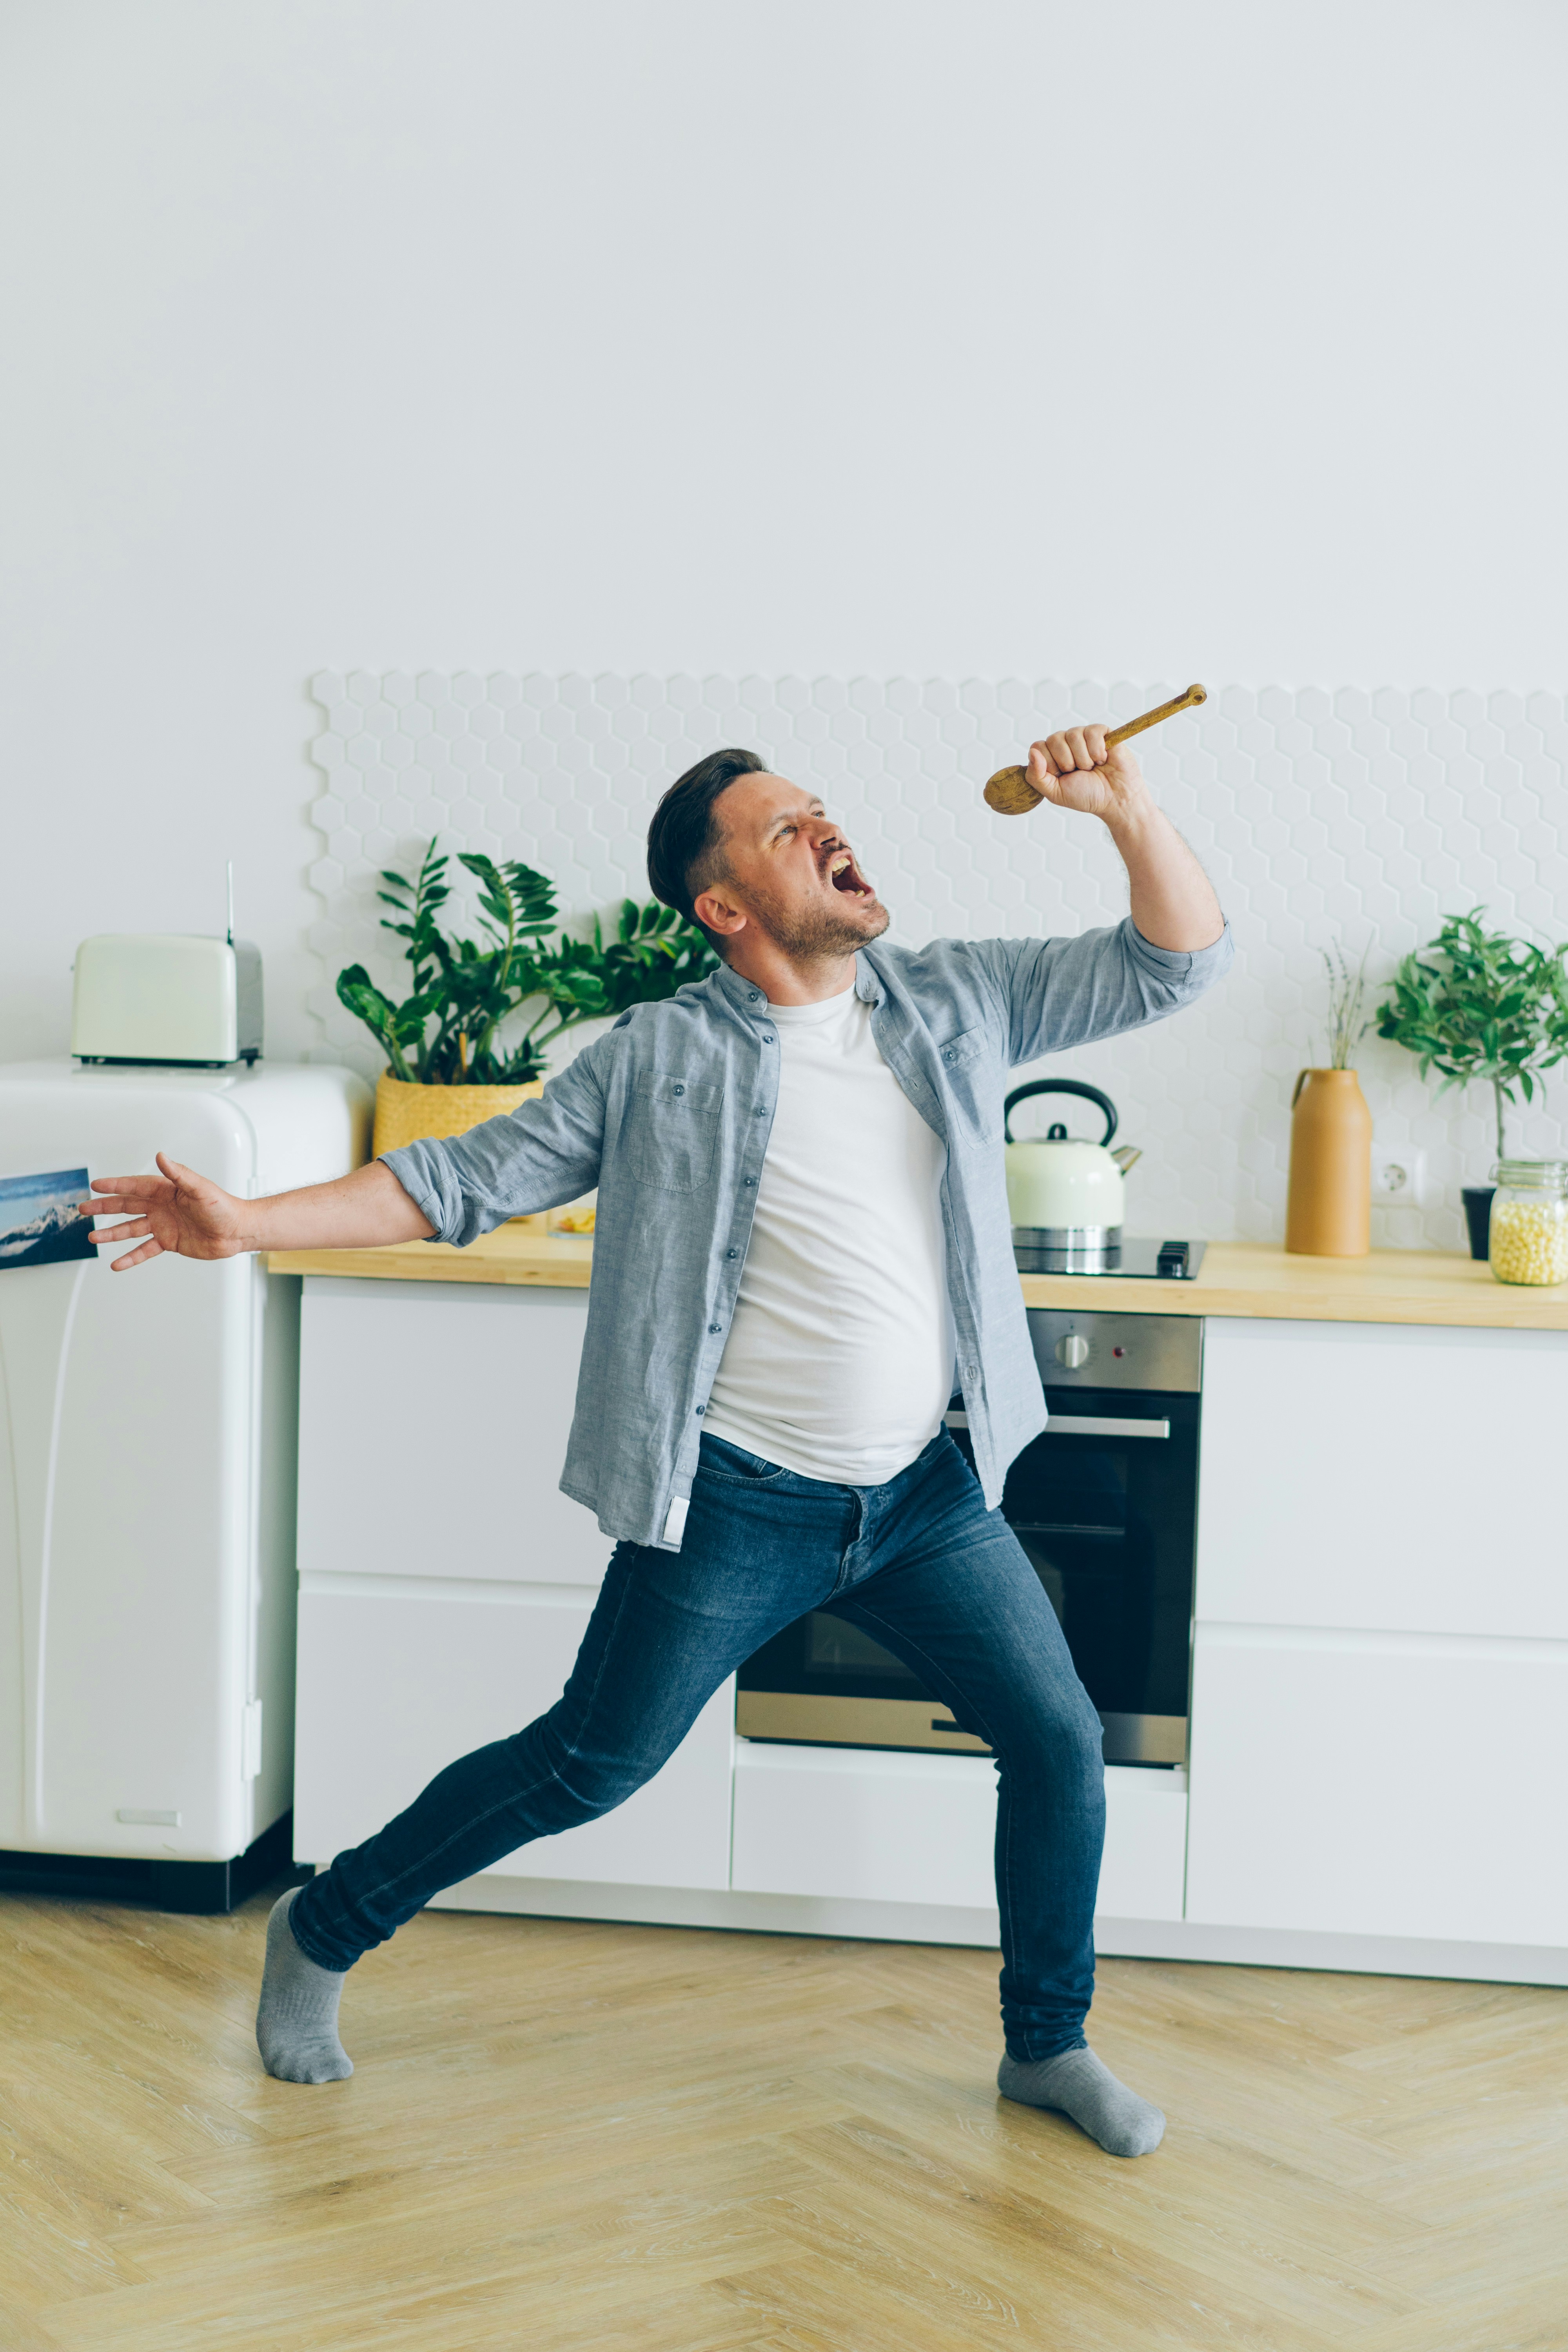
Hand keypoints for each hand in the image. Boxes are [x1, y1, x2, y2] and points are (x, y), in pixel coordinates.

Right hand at [85, 1154, 250, 1271]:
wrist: (237, 1231)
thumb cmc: (224, 1207)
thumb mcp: (201, 1189)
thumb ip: (179, 1174)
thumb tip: (161, 1156)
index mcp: (166, 1190)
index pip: (135, 1186)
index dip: (115, 1185)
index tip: (95, 1185)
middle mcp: (161, 1206)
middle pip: (127, 1206)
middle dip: (105, 1207)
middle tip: (83, 1209)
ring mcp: (163, 1224)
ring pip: (131, 1229)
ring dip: (112, 1233)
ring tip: (92, 1237)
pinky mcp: (169, 1242)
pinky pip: (145, 1250)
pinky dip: (130, 1257)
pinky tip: (116, 1263)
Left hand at [1026, 727, 1148, 825]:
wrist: (1115, 799)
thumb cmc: (1086, 796)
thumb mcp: (1055, 792)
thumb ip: (1036, 776)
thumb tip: (1032, 752)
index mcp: (1052, 757)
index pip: (1038, 747)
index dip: (1049, 763)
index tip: (1062, 776)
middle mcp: (1065, 744)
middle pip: (1054, 739)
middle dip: (1067, 762)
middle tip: (1080, 773)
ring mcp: (1083, 736)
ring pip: (1073, 735)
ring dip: (1084, 759)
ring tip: (1092, 767)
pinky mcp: (1101, 732)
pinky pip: (1091, 732)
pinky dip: (1097, 750)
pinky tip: (1103, 759)